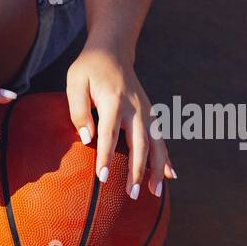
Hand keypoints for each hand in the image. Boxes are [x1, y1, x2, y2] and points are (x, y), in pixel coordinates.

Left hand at [66, 44, 174, 197]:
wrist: (112, 51)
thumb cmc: (89, 69)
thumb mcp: (75, 83)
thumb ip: (79, 110)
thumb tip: (87, 138)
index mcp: (114, 100)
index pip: (109, 133)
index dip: (106, 156)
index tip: (102, 177)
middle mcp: (135, 107)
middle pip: (139, 143)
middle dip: (137, 171)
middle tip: (133, 194)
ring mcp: (146, 111)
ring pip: (156, 144)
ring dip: (157, 170)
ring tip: (155, 193)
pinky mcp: (150, 114)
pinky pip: (161, 139)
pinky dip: (166, 158)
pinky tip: (171, 176)